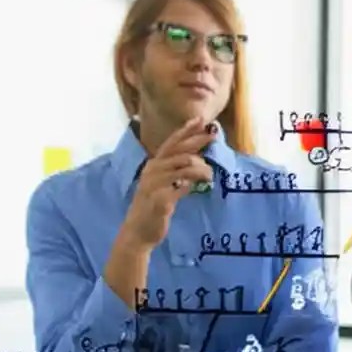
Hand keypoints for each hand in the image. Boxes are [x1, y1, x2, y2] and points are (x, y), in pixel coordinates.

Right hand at [120, 117, 216, 248]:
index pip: (171, 143)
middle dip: (197, 141)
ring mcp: (155, 185)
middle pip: (179, 151)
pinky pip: (182, 186)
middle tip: (213, 135)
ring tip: (209, 174)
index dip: (186, 131)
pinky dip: (192, 184)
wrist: (138, 231)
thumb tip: (197, 159)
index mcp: (153, 165)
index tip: (200, 120)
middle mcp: (152, 171)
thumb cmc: (153, 207)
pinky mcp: (161, 200)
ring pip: (184, 166)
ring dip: (201, 168)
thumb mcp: (163, 184)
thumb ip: (177, 172)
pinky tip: (199, 187)